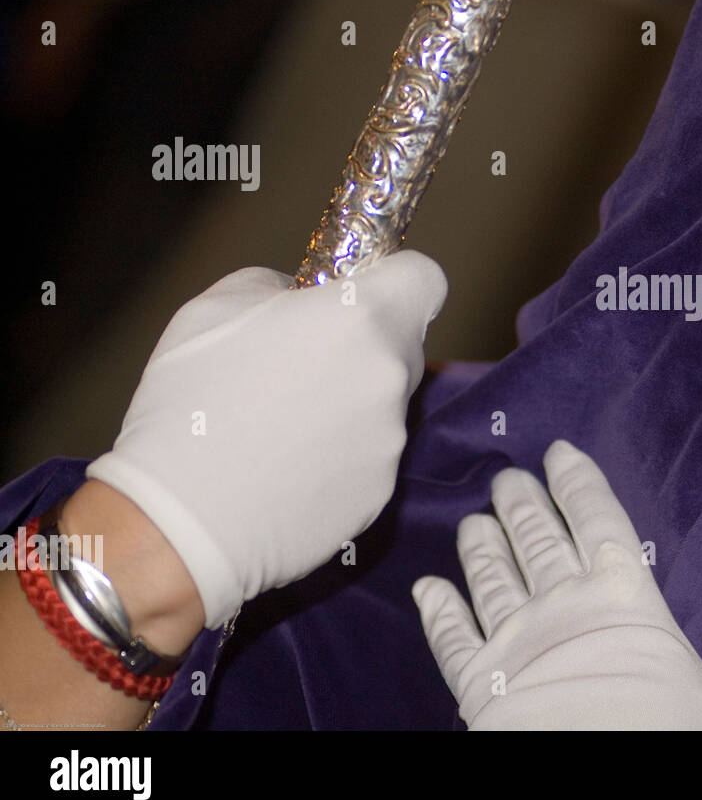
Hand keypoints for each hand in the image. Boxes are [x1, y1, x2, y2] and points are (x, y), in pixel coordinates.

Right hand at [87, 250, 446, 628]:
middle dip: (361, 345)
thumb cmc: (191, 402)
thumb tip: (303, 297)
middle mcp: (391, 377)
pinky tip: (286, 469)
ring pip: (383, 404)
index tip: (359, 293)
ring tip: (281, 427)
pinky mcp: (381, 493)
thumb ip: (277, 286)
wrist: (179, 521)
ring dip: (348, 403)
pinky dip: (339, 457)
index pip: (424, 278)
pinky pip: (368, 457)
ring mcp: (391, 440)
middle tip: (298, 364)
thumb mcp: (215, 307)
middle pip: (401, 345)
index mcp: (362, 318)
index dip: (393, 280)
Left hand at [412, 440, 701, 728]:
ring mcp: (515, 641)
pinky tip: (425, 589)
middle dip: (522, 504)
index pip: (599, 522)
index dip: (579, 483)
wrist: (593, 777)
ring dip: (480, 546)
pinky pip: (451, 639)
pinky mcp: (477, 683)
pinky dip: (437, 613)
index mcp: (627, 598)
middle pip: (537, 537)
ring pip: (491, 577)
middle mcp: (564, 605)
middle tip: (507, 476)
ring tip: (472, 518)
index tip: (561, 452)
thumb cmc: (673, 739)